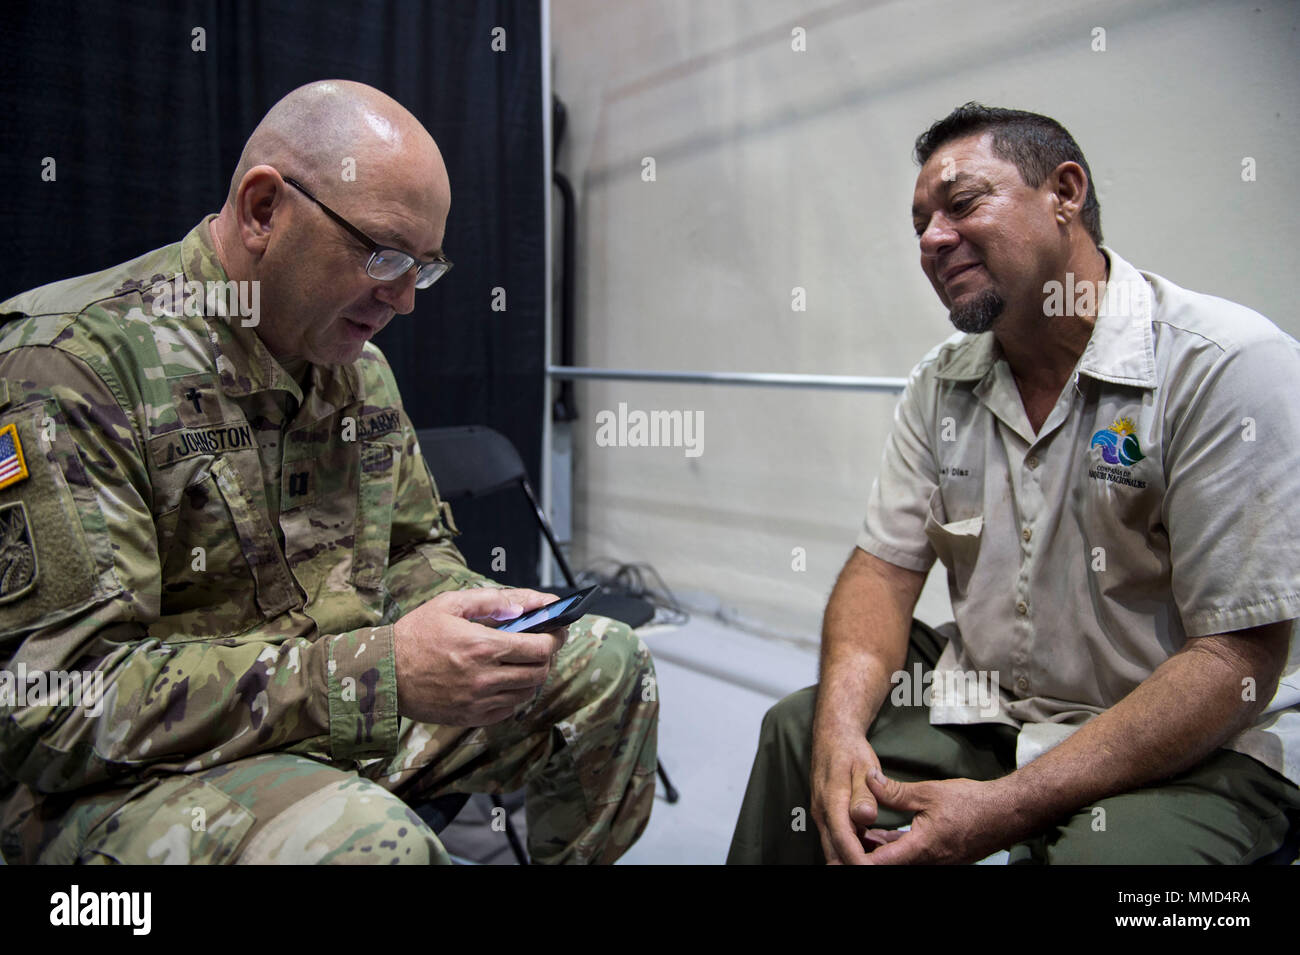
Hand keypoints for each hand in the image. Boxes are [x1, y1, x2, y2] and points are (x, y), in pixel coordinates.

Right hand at [393, 588, 567, 726]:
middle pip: (539, 671)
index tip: (557, 630)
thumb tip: (526, 603)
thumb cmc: (416, 635)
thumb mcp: (450, 605)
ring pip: (527, 692)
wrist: (384, 674)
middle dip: (548, 656)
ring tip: (521, 661)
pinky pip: (508, 709)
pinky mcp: (471, 717)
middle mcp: (484, 677)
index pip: (539, 648)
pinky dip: (514, 694)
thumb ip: (492, 600)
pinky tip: (504, 680)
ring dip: (532, 675)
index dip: (555, 638)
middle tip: (543, 644)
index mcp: (482, 646)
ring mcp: (479, 701)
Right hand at [810, 725, 887, 864]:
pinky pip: (837, 838)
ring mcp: (823, 815)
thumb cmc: (850, 751)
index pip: (842, 842)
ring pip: (835, 848)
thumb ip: (865, 794)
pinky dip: (853, 848)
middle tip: (880, 866)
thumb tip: (866, 816)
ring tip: (881, 859)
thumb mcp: (864, 768)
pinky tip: (874, 847)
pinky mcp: (827, 815)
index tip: (875, 869)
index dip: (858, 861)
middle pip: (834, 852)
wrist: (833, 736)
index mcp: (831, 802)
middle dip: (854, 864)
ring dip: (854, 857)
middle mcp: (822, 813)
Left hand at [857, 770, 1018, 864]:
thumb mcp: (928, 792)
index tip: (840, 846)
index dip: (855, 857)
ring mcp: (933, 862)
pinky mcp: (938, 857)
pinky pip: (907, 856)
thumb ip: (894, 791)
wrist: (1006, 814)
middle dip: (861, 853)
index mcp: (920, 849)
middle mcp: (927, 862)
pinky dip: (890, 847)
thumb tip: (868, 780)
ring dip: (874, 850)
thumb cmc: (971, 803)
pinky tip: (877, 834)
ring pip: (895, 861)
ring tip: (855, 832)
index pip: (878, 864)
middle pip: (884, 866)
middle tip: (843, 837)